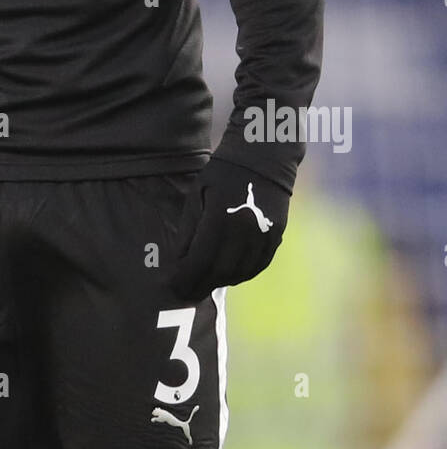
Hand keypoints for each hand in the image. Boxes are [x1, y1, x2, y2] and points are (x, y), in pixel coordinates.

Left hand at [167, 157, 290, 302]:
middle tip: (185, 292)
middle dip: (199, 285)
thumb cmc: (222, 173)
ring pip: (239, 273)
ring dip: (219, 282)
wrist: (263, 156)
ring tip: (203, 283)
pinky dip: (240, 275)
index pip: (200, 261)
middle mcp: (244, 232)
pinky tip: (227, 275)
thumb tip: (180, 261)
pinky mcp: (276, 236)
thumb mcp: (197, 195)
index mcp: (221, 219)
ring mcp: (263, 236)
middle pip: (219, 272)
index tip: (173, 285)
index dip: (185, 278)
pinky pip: (257, 266)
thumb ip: (189, 230)